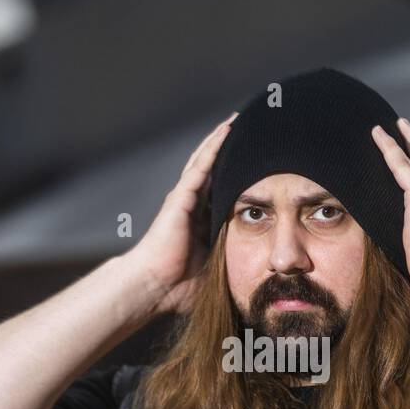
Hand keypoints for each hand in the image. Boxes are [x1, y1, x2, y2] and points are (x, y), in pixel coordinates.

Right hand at [128, 111, 237, 314]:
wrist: (153, 287)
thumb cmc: (177, 288)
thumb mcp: (214, 272)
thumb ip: (230, 267)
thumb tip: (257, 281)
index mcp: (199, 221)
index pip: (220, 190)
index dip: (234, 173)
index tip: (253, 161)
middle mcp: (191, 205)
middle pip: (213, 169)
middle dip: (228, 149)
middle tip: (248, 129)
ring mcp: (184, 199)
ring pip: (206, 161)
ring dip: (221, 140)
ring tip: (238, 120)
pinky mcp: (180, 198)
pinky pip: (200, 167)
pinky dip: (214, 148)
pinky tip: (227, 131)